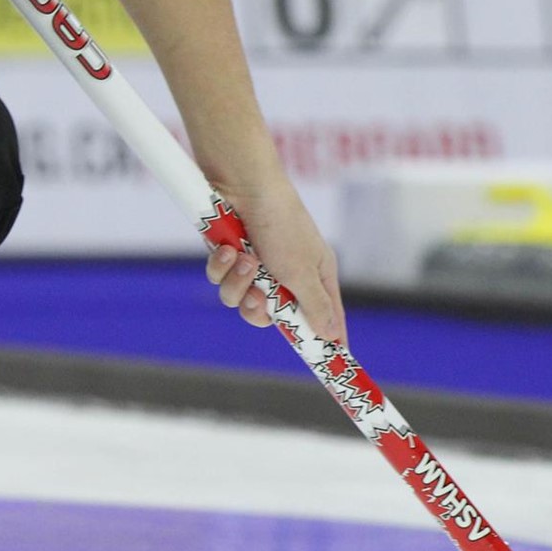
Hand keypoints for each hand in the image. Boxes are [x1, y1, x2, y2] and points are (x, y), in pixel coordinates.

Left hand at [204, 181, 344, 344]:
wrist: (241, 183)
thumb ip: (314, 305)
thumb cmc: (280, 223)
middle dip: (260, 311)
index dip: (326, 340)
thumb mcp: (301, 270)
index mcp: (315, 274)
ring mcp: (254, 264)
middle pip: (272, 316)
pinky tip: (228, 249)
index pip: (325, 317)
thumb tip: (331, 335)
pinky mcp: (228, 255)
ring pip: (239, 299)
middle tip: (258, 299)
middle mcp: (285, 272)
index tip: (331, 367)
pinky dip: (222, 267)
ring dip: (238, 283)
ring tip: (244, 259)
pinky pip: (220, 279)